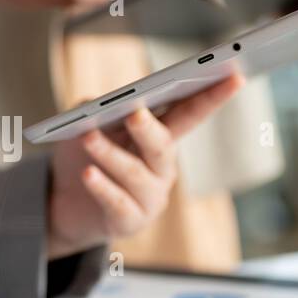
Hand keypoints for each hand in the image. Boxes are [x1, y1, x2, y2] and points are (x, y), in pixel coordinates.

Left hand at [46, 75, 244, 258]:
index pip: (190, 112)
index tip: (234, 76)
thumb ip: (96, 109)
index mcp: (160, 137)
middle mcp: (162, 168)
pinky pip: (118, 202)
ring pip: (135, 173)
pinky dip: (102, 187)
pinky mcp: (130, 221)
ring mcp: (150, 197)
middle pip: (162, 145)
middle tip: (134, 112)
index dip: (213, 96)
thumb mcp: (87, 127)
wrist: (63, 205)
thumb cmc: (82, 158)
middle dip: (149, 128)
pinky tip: (88, 173)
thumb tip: (99, 103)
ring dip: (110, 154)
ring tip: (87, 137)